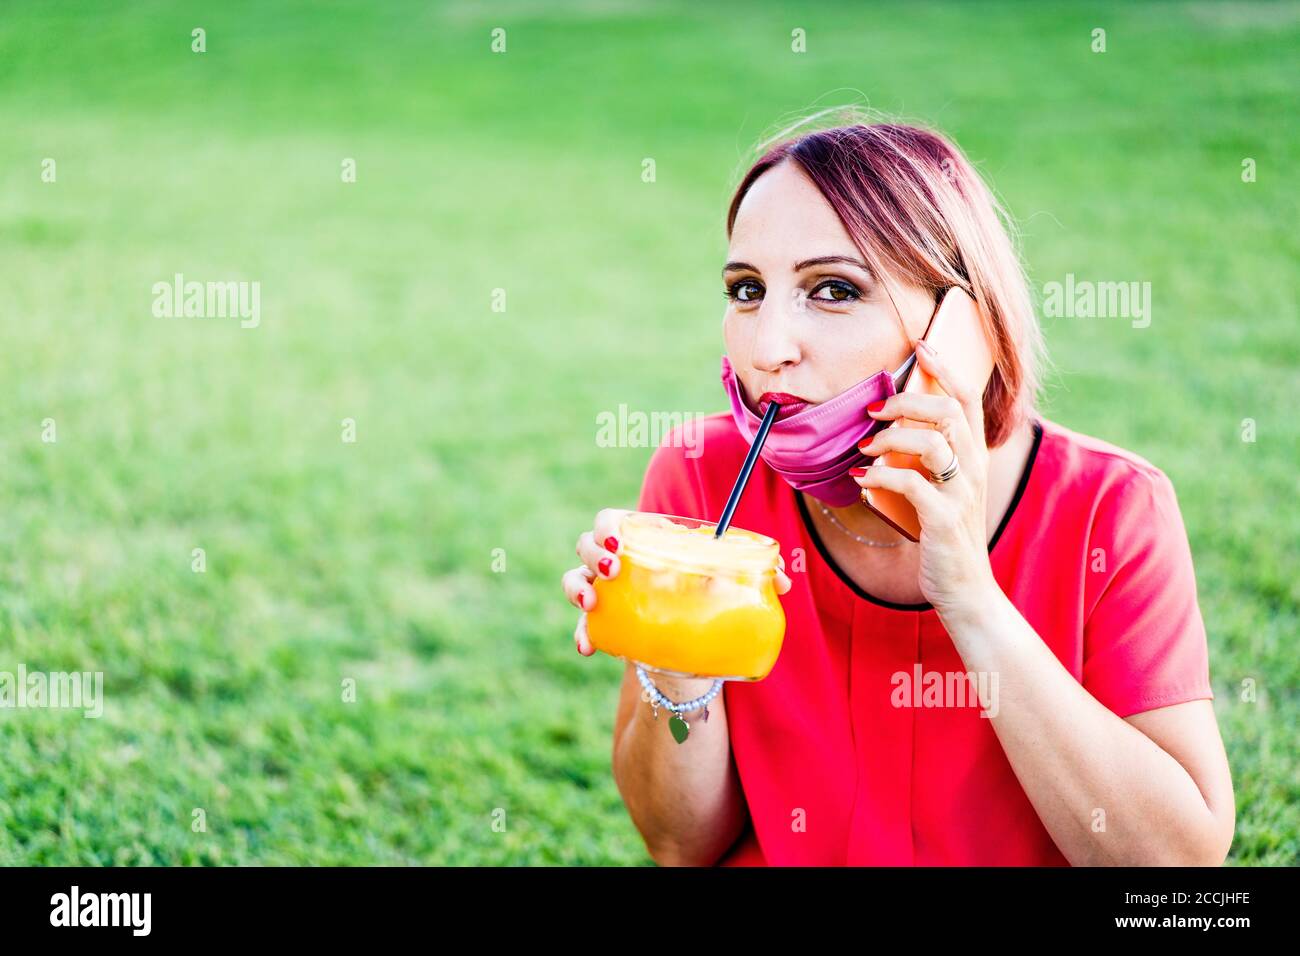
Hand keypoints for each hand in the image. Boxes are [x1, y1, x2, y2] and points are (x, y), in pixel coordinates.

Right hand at [561, 509, 793, 655]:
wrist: (694, 649)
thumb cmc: (708, 599)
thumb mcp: (727, 583)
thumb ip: (756, 577)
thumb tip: (785, 581)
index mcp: (646, 541)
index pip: (612, 520)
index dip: (607, 525)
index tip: (618, 541)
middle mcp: (619, 564)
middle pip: (587, 544)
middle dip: (592, 553)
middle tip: (613, 569)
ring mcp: (607, 595)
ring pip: (575, 580)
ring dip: (577, 587)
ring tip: (592, 603)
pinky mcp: (605, 627)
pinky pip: (582, 627)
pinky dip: (581, 635)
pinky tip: (587, 647)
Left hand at [852, 340, 997, 613]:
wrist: (964, 589)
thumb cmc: (944, 535)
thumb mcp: (941, 490)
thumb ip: (926, 460)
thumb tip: (887, 430)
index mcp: (973, 456)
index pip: (967, 399)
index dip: (946, 368)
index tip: (921, 346)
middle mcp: (973, 469)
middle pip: (949, 411)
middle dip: (907, 402)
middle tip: (875, 410)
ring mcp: (961, 494)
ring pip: (933, 442)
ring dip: (892, 438)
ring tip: (867, 450)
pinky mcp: (944, 519)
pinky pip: (912, 484)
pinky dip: (881, 477)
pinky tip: (862, 481)